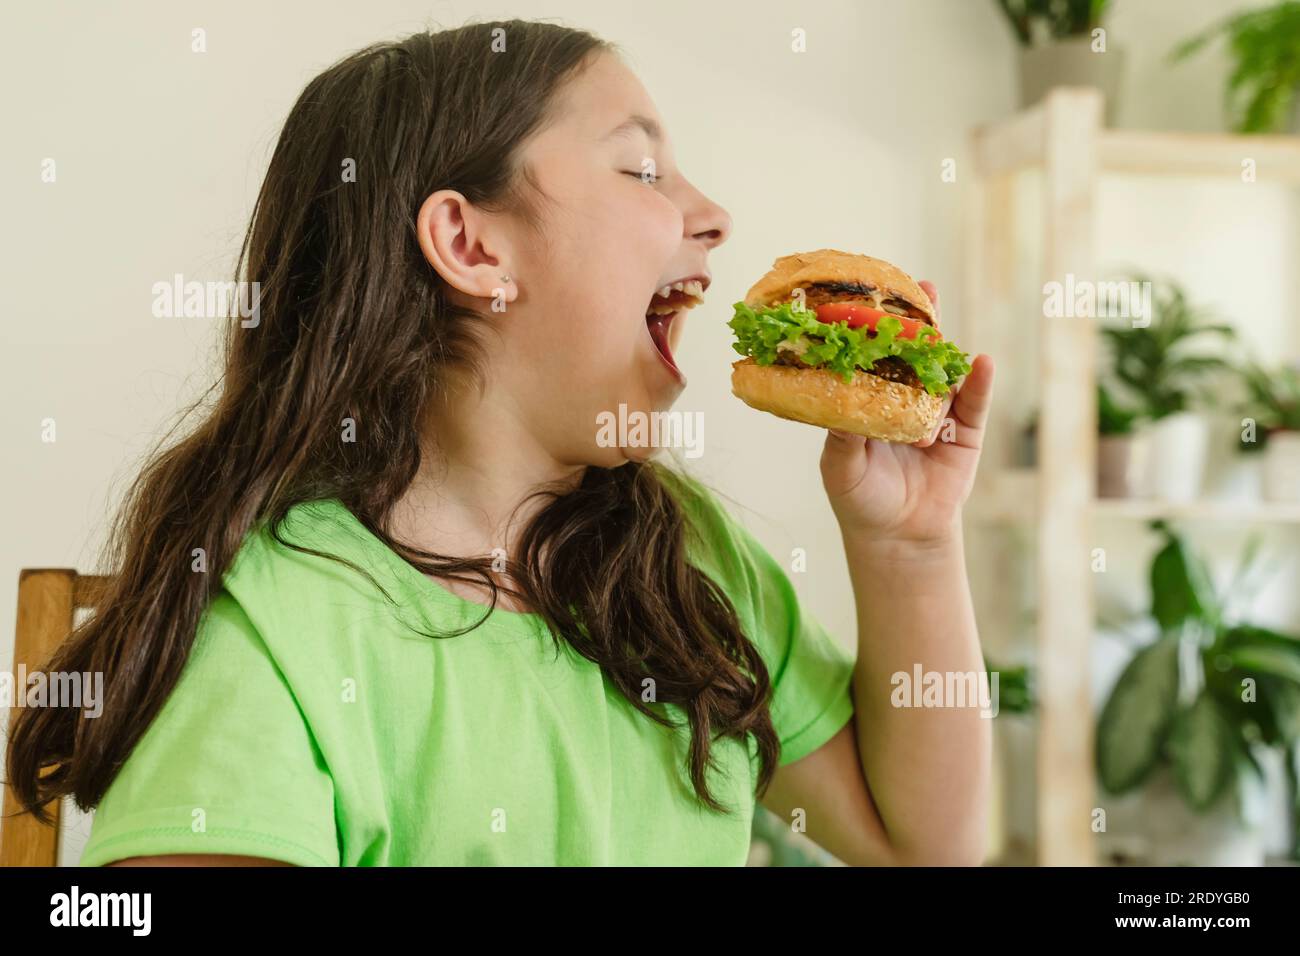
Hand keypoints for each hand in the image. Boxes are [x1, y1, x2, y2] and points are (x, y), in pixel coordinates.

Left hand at [819, 280, 994, 544]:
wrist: (898, 537)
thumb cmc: (860, 499)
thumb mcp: (841, 465)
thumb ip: (842, 433)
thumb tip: (836, 400)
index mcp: (872, 403)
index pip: (874, 358)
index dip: (875, 330)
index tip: (871, 299)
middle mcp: (905, 401)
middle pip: (914, 354)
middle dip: (917, 321)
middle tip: (920, 287)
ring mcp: (938, 414)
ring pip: (944, 371)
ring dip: (945, 342)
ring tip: (942, 310)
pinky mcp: (966, 433)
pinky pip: (975, 403)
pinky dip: (980, 382)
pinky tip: (982, 361)